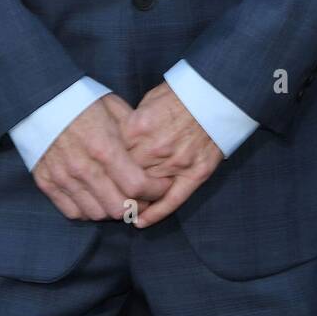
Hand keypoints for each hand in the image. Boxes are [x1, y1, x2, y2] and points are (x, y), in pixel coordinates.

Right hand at [32, 93, 173, 221]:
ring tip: (119, 197)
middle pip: (119, 208)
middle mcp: (83, 168)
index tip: (161, 185)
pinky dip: (88, 210)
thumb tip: (152, 153)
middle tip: (143, 197)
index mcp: (104, 147)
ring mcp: (63, 178)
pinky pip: (73, 212)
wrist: (41, 98)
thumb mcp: (113, 108)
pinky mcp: (47, 182)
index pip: (137, 186)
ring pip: (97, 214)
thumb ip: (133, 134)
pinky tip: (96, 198)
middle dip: (137, 205)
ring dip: (112, 209)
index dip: (155, 191)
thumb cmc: (82, 100)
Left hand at [120, 83, 223, 227]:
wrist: (216, 93)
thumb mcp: (147, 101)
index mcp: (139, 127)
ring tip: (121, 208)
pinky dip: (155, 214)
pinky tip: (140, 222)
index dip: (106, 165)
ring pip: (147, 191)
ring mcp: (176, 163)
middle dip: (116, 185)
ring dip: (133, 201)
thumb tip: (115, 143)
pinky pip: (172, 200)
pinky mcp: (196, 173)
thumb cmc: (179, 94)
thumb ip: (130, 124)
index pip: (113, 156)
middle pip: (126, 176)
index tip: (100, 172)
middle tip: (107, 194)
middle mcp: (155, 148)